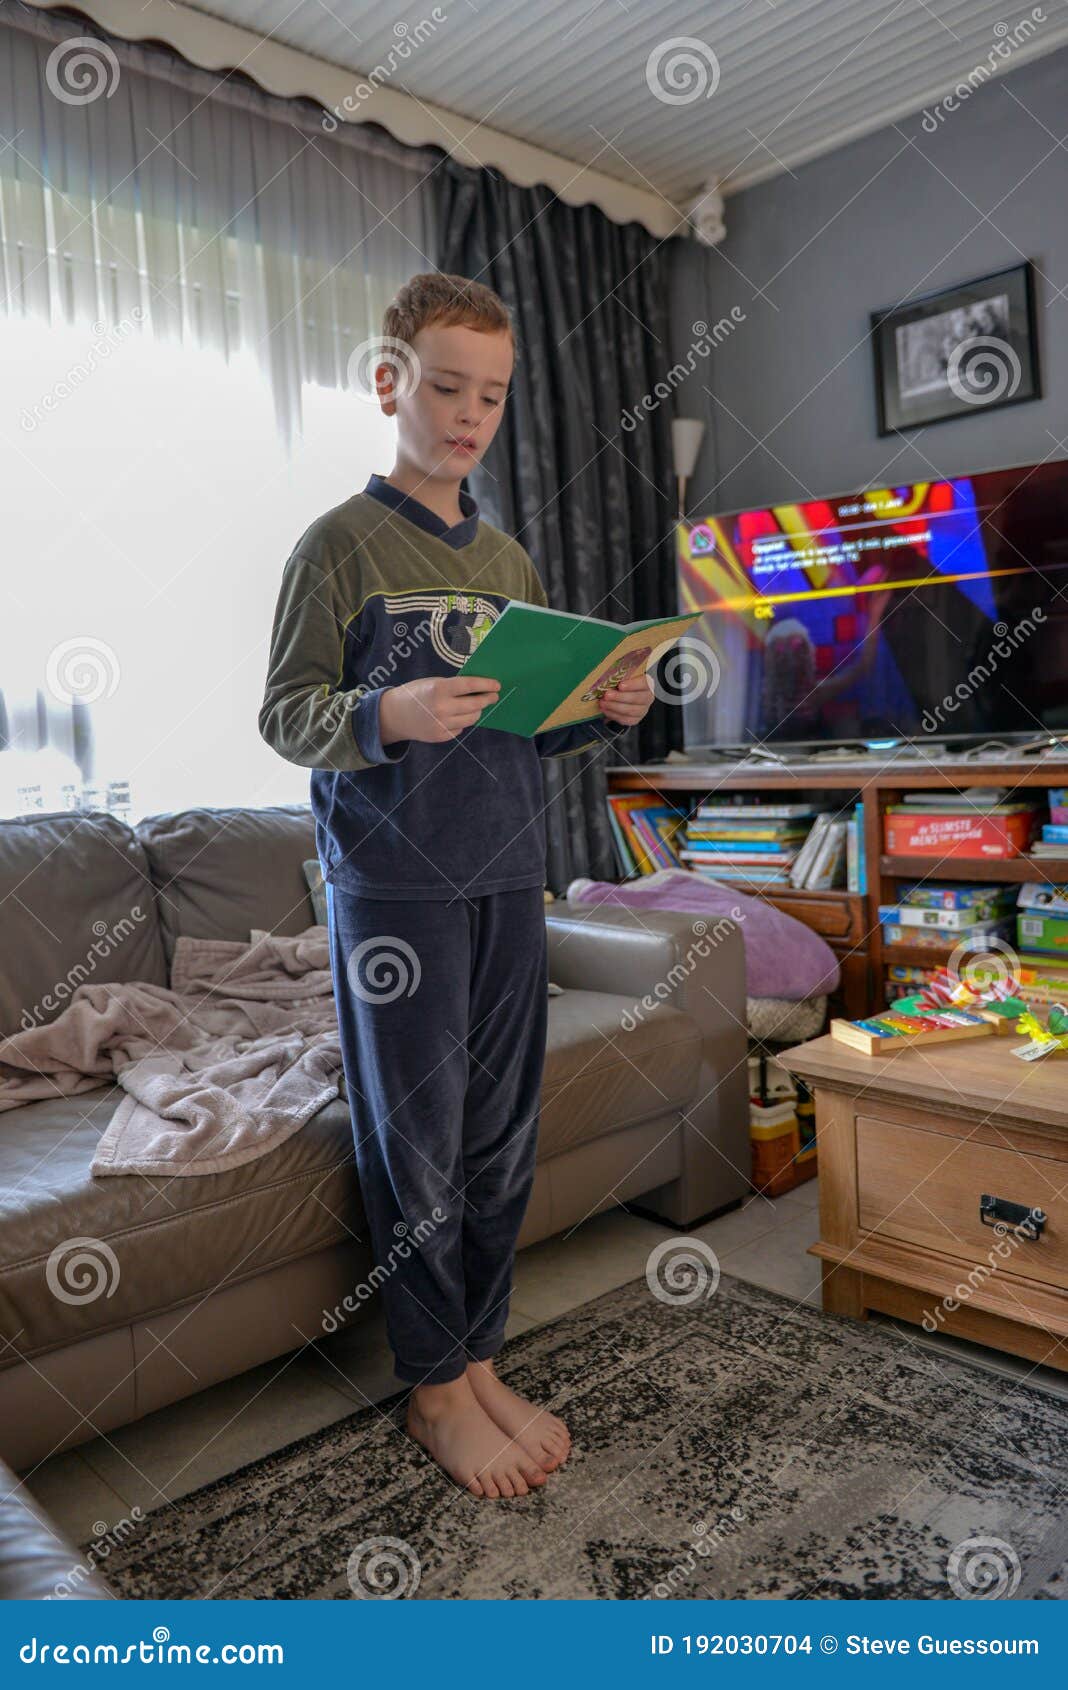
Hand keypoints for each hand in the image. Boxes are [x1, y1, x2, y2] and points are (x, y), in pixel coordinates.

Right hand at [378, 676, 500, 743]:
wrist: (393, 715)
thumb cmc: (415, 693)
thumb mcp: (432, 683)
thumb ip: (453, 686)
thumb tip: (478, 689)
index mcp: (439, 689)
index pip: (470, 686)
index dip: (486, 685)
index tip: (497, 685)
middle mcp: (442, 708)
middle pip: (475, 705)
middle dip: (487, 700)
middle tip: (493, 696)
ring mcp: (442, 724)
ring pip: (471, 718)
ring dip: (476, 711)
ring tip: (475, 706)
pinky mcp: (441, 736)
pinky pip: (461, 729)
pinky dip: (462, 722)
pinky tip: (456, 716)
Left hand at [597, 669, 653, 727]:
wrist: (622, 695)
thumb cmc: (623, 682)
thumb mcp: (624, 676)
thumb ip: (621, 674)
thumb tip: (608, 674)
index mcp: (647, 684)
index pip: (644, 683)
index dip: (633, 685)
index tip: (620, 685)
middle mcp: (648, 697)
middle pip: (637, 698)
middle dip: (620, 697)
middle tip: (607, 695)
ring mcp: (643, 709)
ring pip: (631, 710)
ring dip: (614, 707)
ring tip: (603, 703)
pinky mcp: (636, 719)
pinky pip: (626, 719)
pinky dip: (614, 715)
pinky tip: (605, 710)